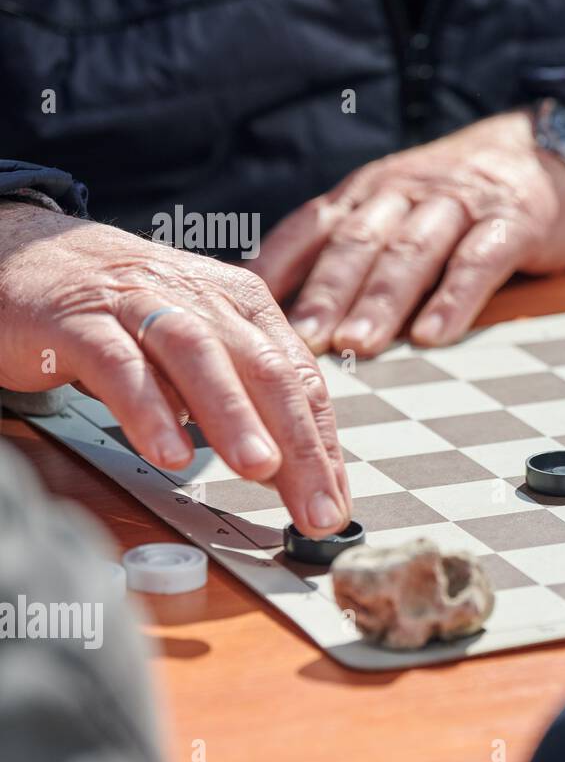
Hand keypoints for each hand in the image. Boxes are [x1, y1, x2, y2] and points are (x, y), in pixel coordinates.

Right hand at [0, 202, 350, 537]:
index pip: (301, 380)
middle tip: (318, 506)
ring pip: (202, 359)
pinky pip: (121, 367)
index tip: (337, 502)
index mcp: (245, 308)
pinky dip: (149, 409)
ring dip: (236, 417)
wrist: (29, 255)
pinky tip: (170, 453)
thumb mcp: (200, 350)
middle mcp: (204, 301)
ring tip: (261, 470)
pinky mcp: (81, 322)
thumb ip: (243, 400)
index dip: (324, 445)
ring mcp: (142, 308)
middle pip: (267, 373)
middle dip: (301, 445)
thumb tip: (290, 471)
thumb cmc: (126, 312)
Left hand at [248, 110, 564, 355]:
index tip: (249, 312)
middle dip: (326, 294)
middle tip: (301, 341)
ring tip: (357, 345)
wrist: (546, 154)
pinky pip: (478, 261)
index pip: (312, 226)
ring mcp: (459, 204)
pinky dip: (454, 300)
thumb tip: (285, 307)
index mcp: (369, 191)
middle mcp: (406, 191)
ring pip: (411, 252)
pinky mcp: (512, 221)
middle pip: (358, 243)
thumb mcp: (398, 206)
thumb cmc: (461, 196)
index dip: (280, 268)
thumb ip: (353, 247)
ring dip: (381, 301)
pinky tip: (434, 336)